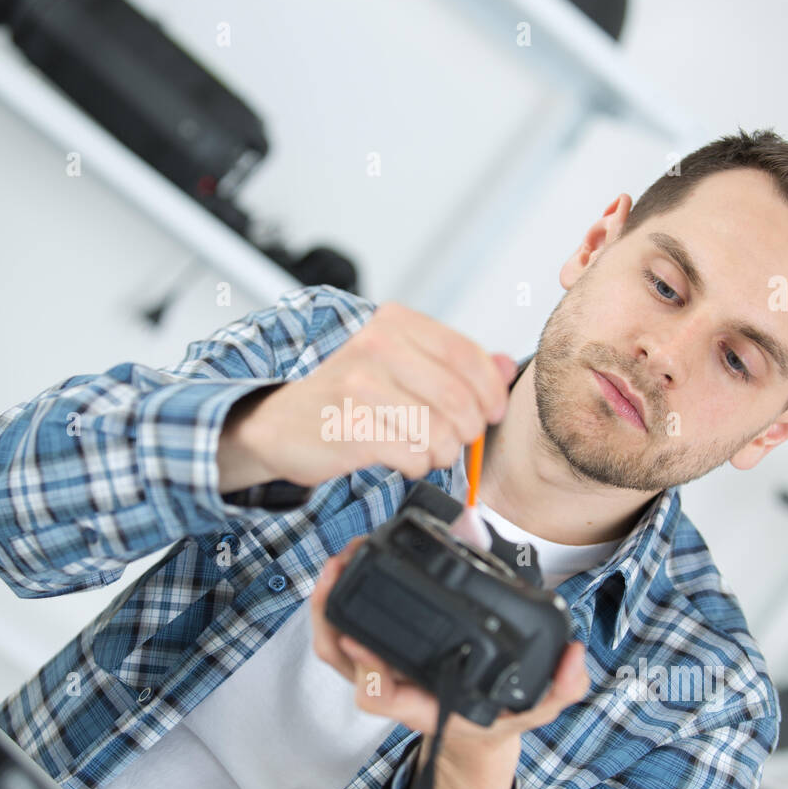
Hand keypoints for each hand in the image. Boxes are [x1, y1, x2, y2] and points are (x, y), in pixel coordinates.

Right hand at [230, 303, 516, 488]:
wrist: (280, 424)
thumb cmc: (346, 397)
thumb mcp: (400, 367)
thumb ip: (455, 364)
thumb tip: (507, 366)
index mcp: (394, 323)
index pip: (466, 355)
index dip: (490, 391)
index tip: (491, 412)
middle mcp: (376, 345)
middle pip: (458, 397)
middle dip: (468, 429)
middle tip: (457, 439)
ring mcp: (359, 385)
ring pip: (438, 430)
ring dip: (441, 452)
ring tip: (426, 451)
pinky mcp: (349, 425)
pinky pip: (411, 454)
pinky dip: (417, 465)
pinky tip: (403, 459)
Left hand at [310, 536, 591, 755]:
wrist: (476, 731)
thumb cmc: (495, 716)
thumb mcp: (535, 709)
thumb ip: (559, 689)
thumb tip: (574, 658)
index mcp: (425, 704)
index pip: (383, 695)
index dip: (369, 672)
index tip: (361, 645)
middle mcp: (394, 689)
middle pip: (341, 658)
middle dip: (330, 613)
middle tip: (339, 567)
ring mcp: (380, 671)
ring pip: (334, 642)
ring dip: (328, 600)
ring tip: (341, 556)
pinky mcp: (377, 654)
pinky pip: (343, 631)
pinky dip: (337, 600)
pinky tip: (347, 564)